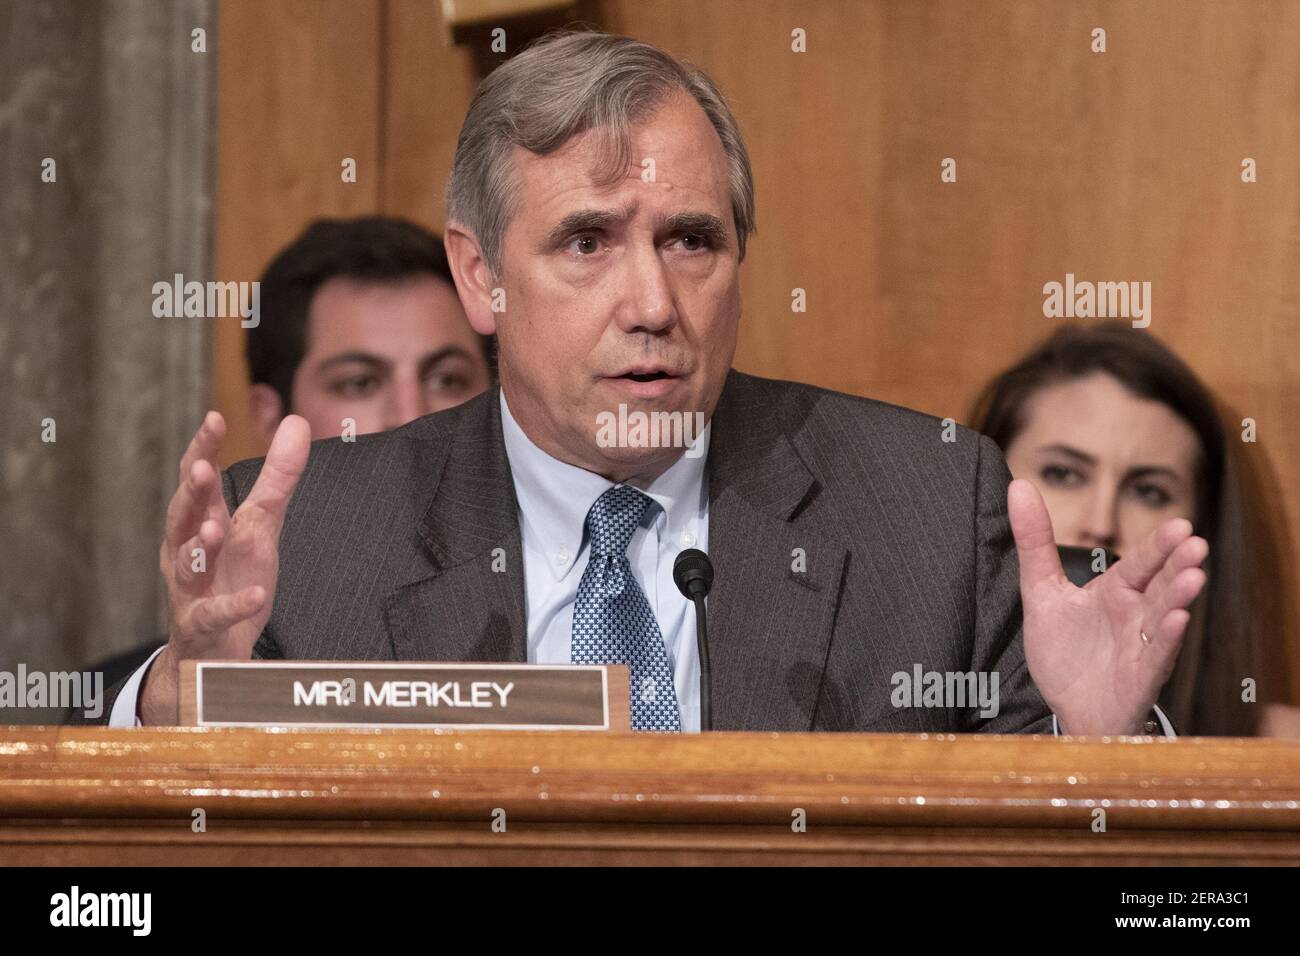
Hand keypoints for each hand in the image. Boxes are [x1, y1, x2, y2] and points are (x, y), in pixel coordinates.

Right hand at [141, 411, 310, 723]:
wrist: (213, 651)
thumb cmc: (232, 579)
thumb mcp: (260, 527)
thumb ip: (277, 480)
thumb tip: (297, 423)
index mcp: (199, 523)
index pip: (196, 482)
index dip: (202, 451)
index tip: (214, 419)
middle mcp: (187, 552)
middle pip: (183, 518)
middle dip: (192, 495)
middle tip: (202, 470)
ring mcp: (191, 591)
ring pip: (188, 566)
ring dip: (199, 547)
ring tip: (215, 529)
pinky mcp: (203, 627)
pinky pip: (214, 615)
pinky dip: (234, 604)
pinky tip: (255, 595)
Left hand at [1008, 478, 1207, 734]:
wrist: (1068, 708)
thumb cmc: (1065, 651)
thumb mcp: (1042, 591)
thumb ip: (1034, 542)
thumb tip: (1018, 485)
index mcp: (1115, 591)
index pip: (1141, 563)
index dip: (1159, 546)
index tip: (1181, 524)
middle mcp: (1135, 615)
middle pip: (1161, 585)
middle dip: (1179, 565)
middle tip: (1195, 543)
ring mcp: (1142, 646)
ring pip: (1165, 617)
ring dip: (1179, 598)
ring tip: (1194, 577)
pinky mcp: (1140, 677)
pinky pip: (1156, 656)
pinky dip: (1166, 639)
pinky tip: (1177, 621)